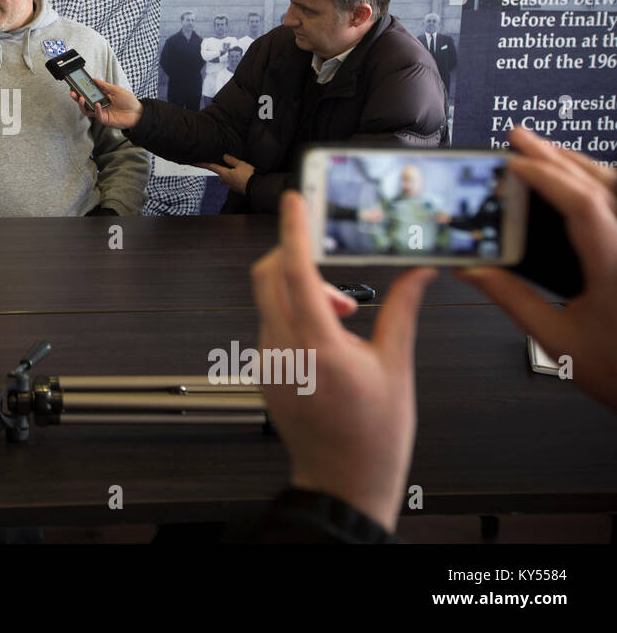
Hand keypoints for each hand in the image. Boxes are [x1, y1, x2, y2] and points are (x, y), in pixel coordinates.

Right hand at [70, 77, 142, 129]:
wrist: (138, 113)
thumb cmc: (129, 101)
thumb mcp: (116, 90)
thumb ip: (105, 86)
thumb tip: (94, 80)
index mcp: (102, 97)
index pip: (88, 93)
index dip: (81, 90)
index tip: (74, 85)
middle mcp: (99, 105)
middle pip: (85, 102)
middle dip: (77, 98)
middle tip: (73, 92)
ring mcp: (101, 113)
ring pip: (87, 110)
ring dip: (83, 104)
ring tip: (81, 98)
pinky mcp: (105, 120)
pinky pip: (97, 115)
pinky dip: (96, 110)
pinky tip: (97, 104)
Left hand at [197, 153, 253, 193]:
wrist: (257, 189)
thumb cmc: (249, 176)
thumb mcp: (241, 164)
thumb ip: (231, 160)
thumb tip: (224, 156)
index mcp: (224, 174)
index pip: (211, 167)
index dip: (202, 164)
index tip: (194, 162)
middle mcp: (225, 180)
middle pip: (219, 172)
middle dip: (219, 168)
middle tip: (220, 162)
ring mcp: (230, 185)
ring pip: (225, 177)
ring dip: (227, 173)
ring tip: (233, 168)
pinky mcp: (236, 188)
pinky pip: (231, 180)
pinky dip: (232, 177)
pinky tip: (239, 175)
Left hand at [251, 191, 435, 530]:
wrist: (343, 484)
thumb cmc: (373, 438)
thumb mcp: (396, 368)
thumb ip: (402, 311)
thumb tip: (419, 272)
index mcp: (318, 350)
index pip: (297, 274)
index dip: (295, 232)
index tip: (296, 201)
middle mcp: (283, 352)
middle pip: (269, 278)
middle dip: (297, 258)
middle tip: (338, 273)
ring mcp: (267, 363)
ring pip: (269, 300)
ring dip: (302, 291)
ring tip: (345, 316)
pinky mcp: (265, 372)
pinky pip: (271, 323)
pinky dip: (296, 314)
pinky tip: (330, 336)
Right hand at [456, 126, 616, 413]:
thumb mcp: (558, 342)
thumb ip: (512, 300)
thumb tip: (475, 270)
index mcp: (615, 268)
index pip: (582, 205)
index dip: (545, 177)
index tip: (512, 164)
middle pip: (600, 185)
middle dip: (555, 157)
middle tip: (519, 139)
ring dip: (580, 165)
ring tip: (545, 152)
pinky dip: (602, 186)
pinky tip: (584, 183)